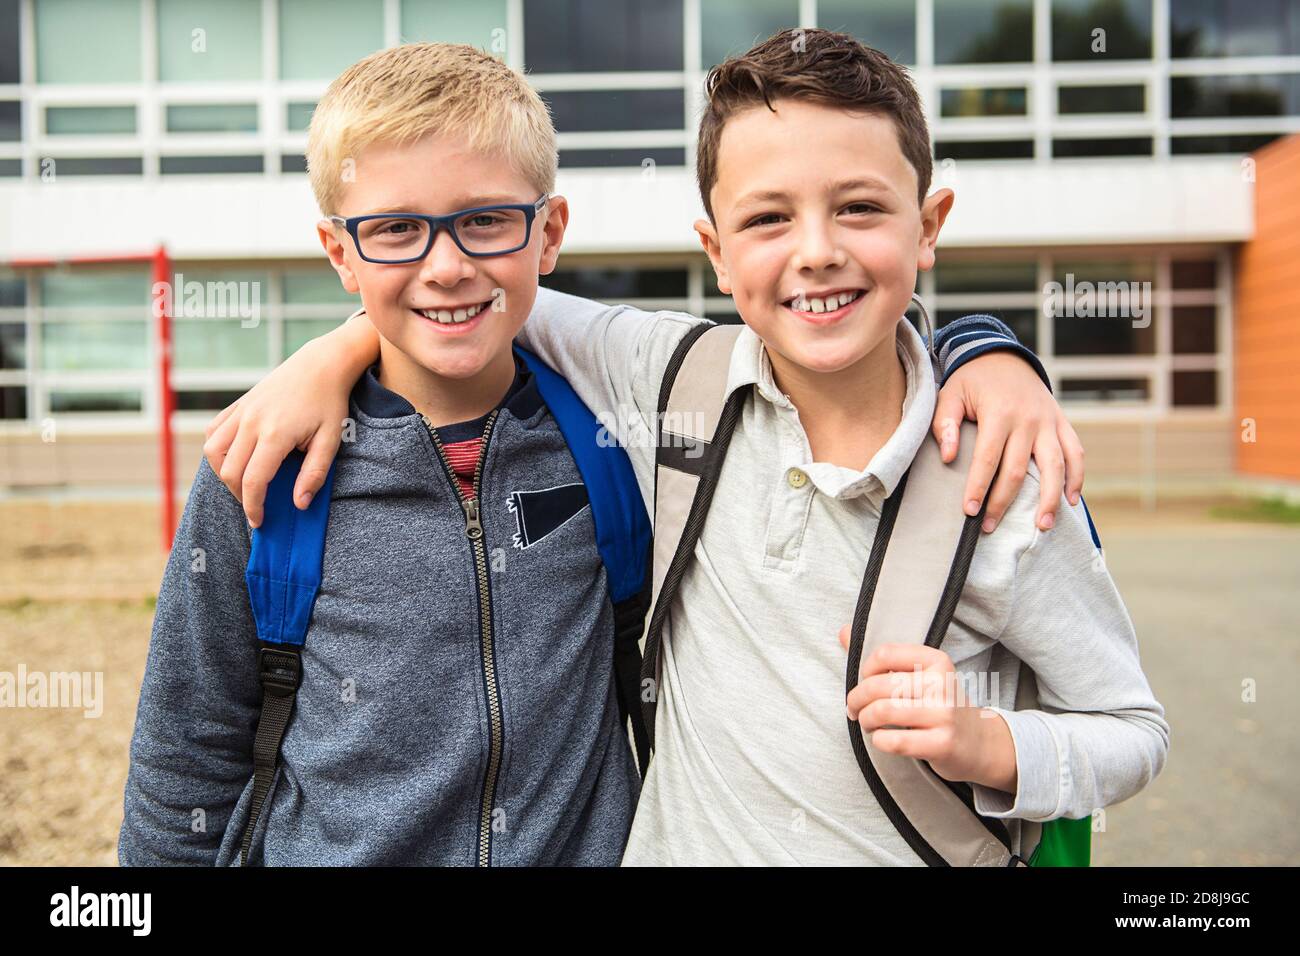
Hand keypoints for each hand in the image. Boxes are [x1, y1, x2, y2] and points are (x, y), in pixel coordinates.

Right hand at [203, 321, 373, 525]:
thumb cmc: (329, 403)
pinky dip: (217, 450)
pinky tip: (235, 458)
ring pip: (213, 451)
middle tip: (257, 506)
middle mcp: (251, 422)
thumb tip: (298, 504)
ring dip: (224, 473)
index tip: (260, 521)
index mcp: (275, 434)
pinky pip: (213, 432)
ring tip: (245, 484)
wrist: (320, 365)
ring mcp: (241, 411)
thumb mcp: (331, 441)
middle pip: (229, 471)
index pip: (253, 480)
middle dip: (240, 495)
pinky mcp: (237, 405)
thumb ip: (314, 474)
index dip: (253, 506)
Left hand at [837, 625, 1016, 792]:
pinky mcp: (942, 744)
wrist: (977, 743)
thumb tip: (843, 631)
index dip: (864, 670)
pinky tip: (882, 739)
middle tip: (854, 709)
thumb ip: (882, 657)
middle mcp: (942, 684)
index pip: (884, 654)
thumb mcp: (919, 675)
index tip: (863, 682)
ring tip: (867, 723)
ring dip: (865, 720)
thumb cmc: (938, 705)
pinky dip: (878, 740)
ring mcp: (944, 715)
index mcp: (936, 661)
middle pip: (878, 685)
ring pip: (882, 712)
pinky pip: (894, 741)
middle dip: (856, 699)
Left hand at [931, 352, 1083, 533]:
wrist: (1004, 355)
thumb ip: (945, 423)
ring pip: (1055, 466)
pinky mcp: (1062, 423)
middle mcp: (1029, 419)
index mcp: (999, 413)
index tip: (969, 511)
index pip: (988, 459)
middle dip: (1003, 502)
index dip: (978, 487)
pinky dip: (1077, 478)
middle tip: (988, 527)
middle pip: (1018, 470)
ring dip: (1050, 499)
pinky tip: (1070, 501)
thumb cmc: (972, 380)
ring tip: (1041, 527)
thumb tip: (950, 457)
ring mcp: (1049, 422)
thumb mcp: (950, 393)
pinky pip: (1076, 453)